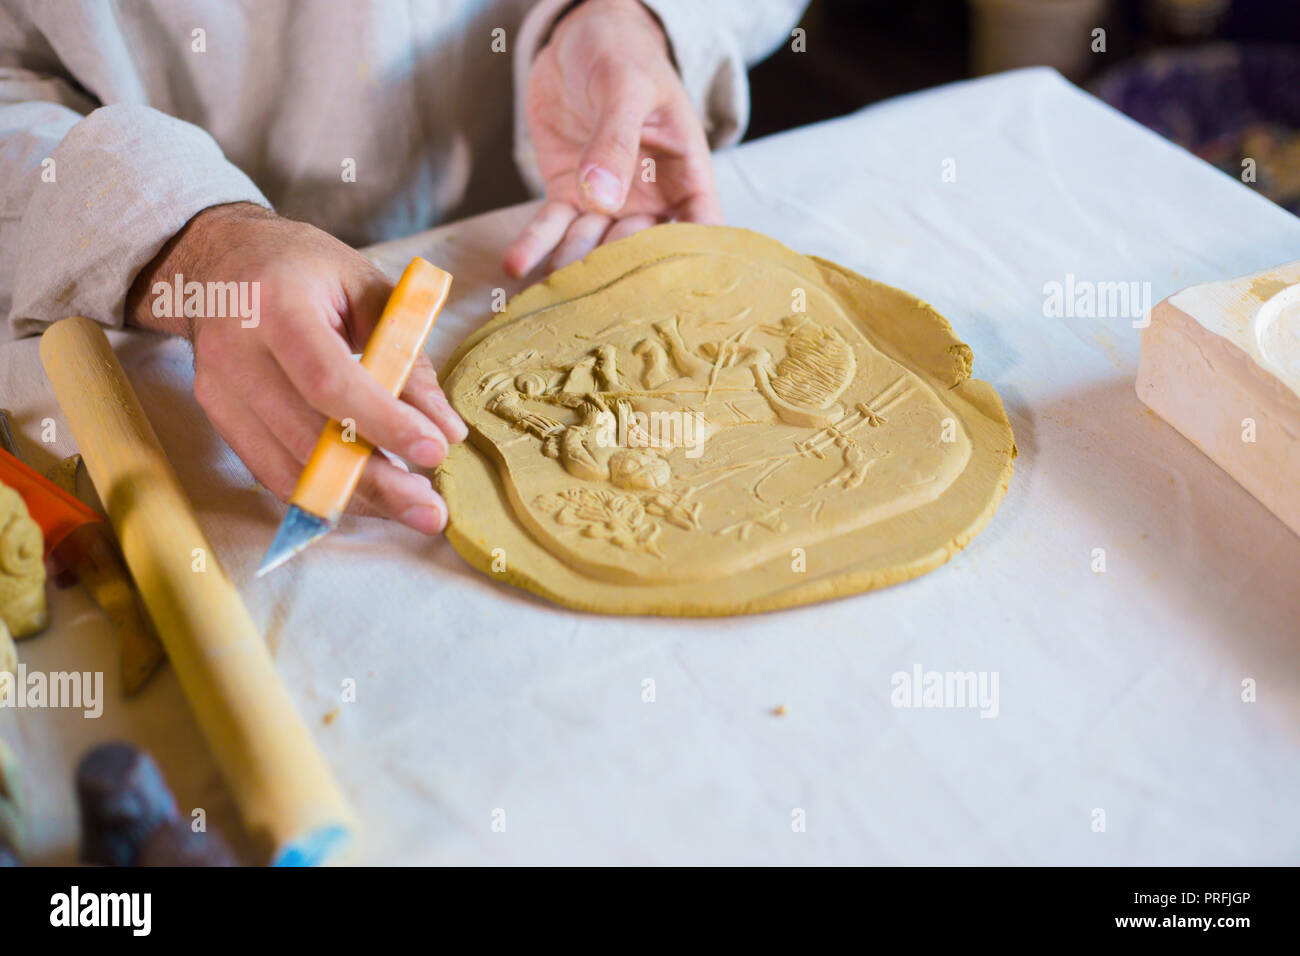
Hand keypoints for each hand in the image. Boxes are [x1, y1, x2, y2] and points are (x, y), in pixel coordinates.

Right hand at [127, 203, 465, 533]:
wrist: (221, 260)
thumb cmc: (305, 269)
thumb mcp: (366, 288)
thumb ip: (407, 355)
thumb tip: (445, 429)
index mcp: (276, 305)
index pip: (329, 380)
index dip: (383, 423)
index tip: (435, 450)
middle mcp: (235, 351)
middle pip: (308, 437)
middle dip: (377, 482)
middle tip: (431, 510)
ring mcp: (218, 388)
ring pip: (290, 467)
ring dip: (357, 497)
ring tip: (412, 507)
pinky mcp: (217, 416)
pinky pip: (272, 471)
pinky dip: (325, 492)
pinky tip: (370, 497)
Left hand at [503, 0, 722, 277]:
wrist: (579, 38)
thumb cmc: (621, 54)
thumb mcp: (625, 87)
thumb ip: (614, 141)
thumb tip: (601, 197)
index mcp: (686, 175)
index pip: (699, 229)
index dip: (689, 262)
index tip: (670, 291)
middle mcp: (651, 199)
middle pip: (641, 250)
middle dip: (620, 275)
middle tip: (599, 301)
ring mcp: (607, 202)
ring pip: (592, 245)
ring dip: (572, 267)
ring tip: (552, 291)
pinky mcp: (568, 196)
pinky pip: (552, 226)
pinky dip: (533, 245)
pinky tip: (516, 266)